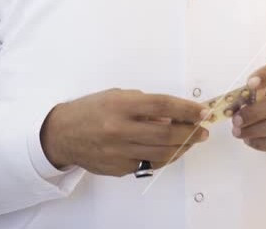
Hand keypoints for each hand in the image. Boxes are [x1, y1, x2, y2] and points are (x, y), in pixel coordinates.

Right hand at [40, 89, 208, 176]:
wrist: (62, 134)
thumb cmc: (92, 110)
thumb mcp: (118, 96)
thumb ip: (146, 105)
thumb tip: (175, 116)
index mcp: (120, 106)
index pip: (162, 106)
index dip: (187, 109)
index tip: (203, 111)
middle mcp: (119, 130)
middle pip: (166, 134)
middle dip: (191, 133)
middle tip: (203, 131)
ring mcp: (118, 152)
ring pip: (161, 154)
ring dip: (183, 148)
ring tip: (192, 141)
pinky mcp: (118, 168)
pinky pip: (149, 165)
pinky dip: (164, 158)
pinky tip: (171, 150)